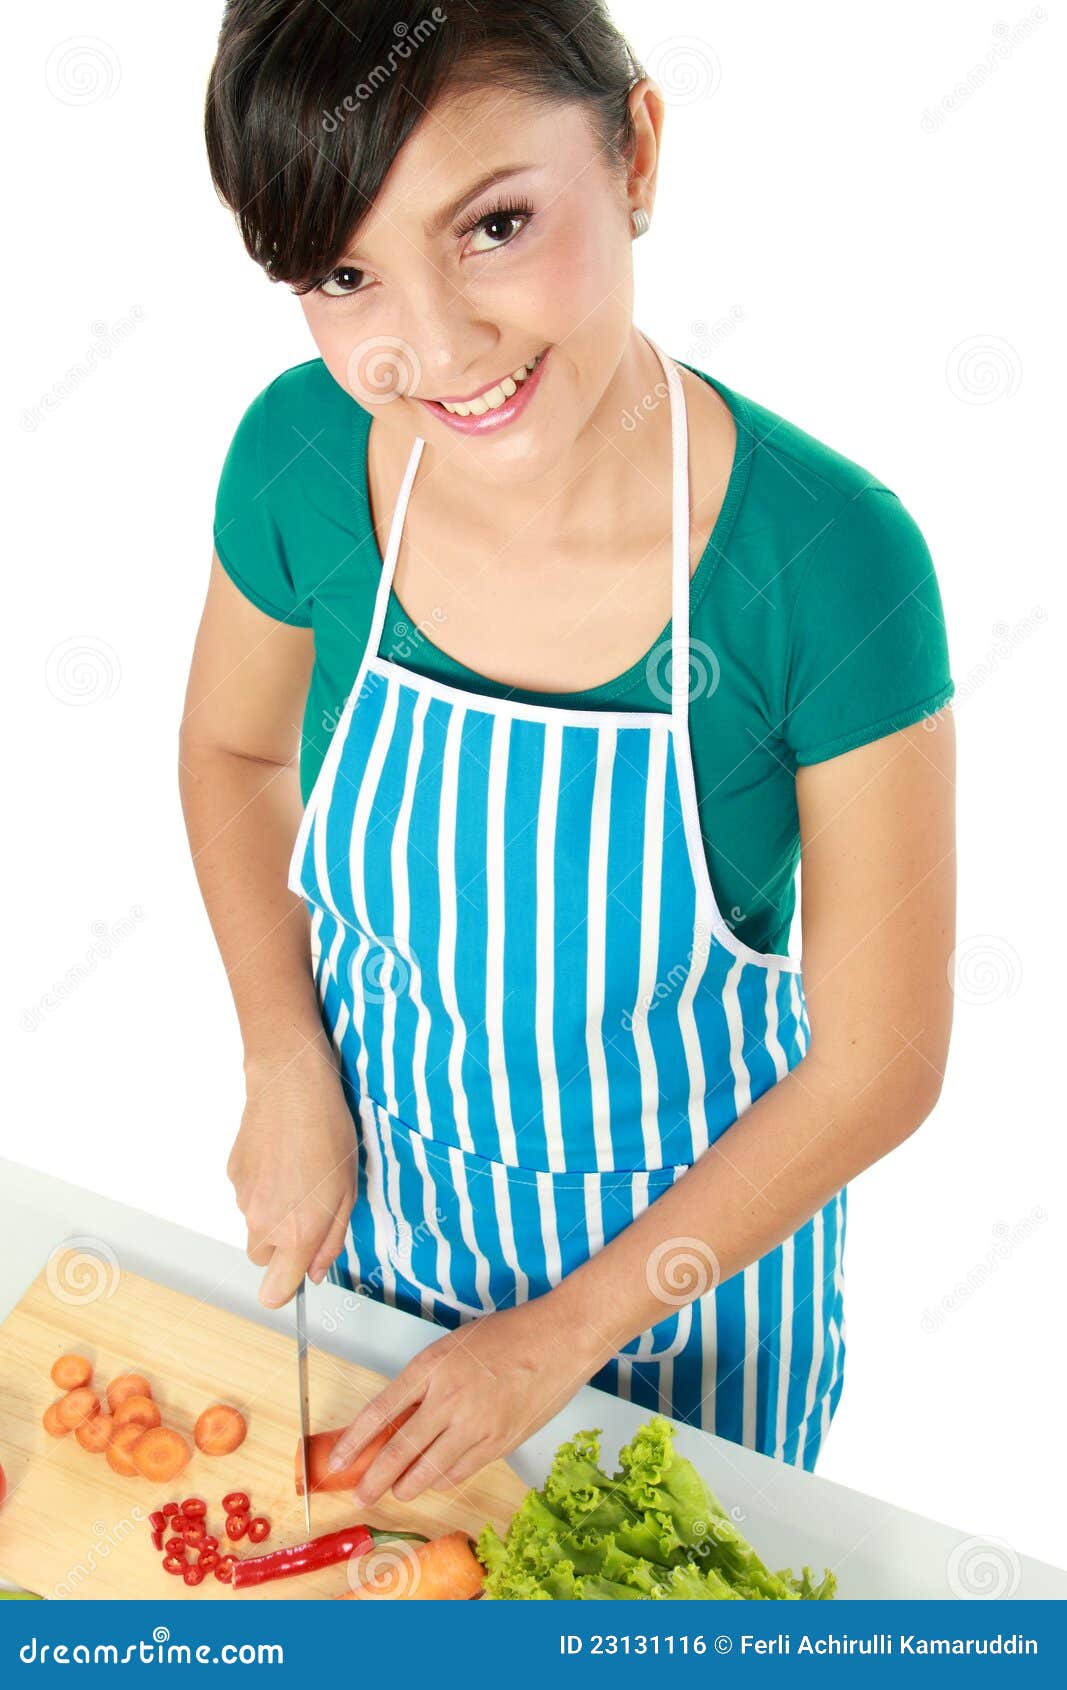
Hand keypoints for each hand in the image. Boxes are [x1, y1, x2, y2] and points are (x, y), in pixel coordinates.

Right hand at [227, 1033, 356, 1308]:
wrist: (292, 1085)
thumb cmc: (328, 1134)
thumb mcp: (348, 1192)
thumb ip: (332, 1240)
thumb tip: (316, 1272)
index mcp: (297, 1234)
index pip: (274, 1293)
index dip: (287, 1287)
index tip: (299, 1273)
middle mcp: (264, 1223)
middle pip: (263, 1257)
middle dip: (282, 1245)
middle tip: (308, 1209)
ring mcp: (243, 1198)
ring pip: (256, 1222)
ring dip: (273, 1210)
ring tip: (298, 1172)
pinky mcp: (233, 1173)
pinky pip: (247, 1193)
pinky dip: (262, 1184)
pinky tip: (281, 1156)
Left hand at [326, 1296, 601, 1505]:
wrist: (560, 1338)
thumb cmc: (510, 1334)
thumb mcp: (454, 1347)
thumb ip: (426, 1381)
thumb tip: (398, 1418)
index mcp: (432, 1366)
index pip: (380, 1411)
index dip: (354, 1441)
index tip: (338, 1461)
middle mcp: (448, 1398)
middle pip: (399, 1451)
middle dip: (374, 1478)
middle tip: (361, 1493)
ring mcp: (475, 1424)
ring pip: (428, 1470)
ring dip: (407, 1486)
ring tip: (397, 1490)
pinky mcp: (499, 1443)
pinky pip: (460, 1472)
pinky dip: (442, 1479)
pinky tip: (436, 1479)